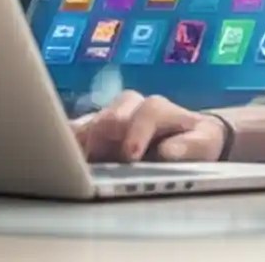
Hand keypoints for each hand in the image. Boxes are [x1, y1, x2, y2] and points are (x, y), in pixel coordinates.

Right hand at [71, 91, 225, 162]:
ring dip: (82, 140)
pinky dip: (69, 142)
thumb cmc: (195, 141)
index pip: (147, 112)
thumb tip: (168, 151)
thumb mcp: (204, 143)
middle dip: (105, 135)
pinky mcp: (94, 130)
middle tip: (97, 159)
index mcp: (158, 108)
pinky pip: (77, 131)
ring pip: (91, 121)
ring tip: (71, 158)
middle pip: (112, 114)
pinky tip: (60, 155)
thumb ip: (191, 146)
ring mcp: (109, 116)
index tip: (131, 155)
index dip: (137, 131)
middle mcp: (130, 106)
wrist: (185, 138)